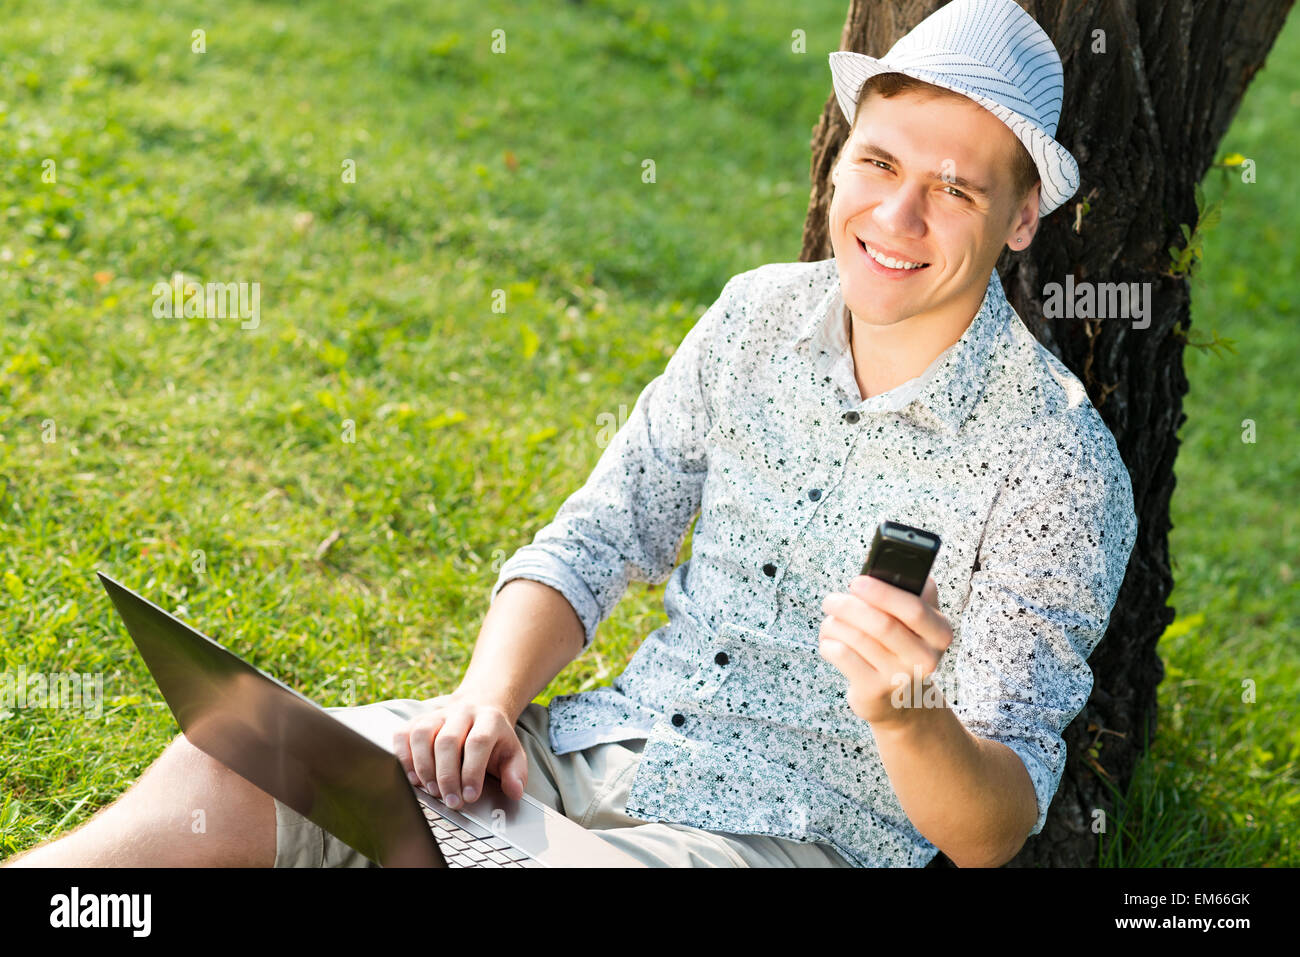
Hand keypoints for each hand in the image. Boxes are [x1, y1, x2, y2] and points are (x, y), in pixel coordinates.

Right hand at [392, 691, 527, 808]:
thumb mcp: (513, 753)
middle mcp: (461, 712)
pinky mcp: (418, 720)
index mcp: (489, 719)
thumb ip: (516, 773)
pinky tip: (413, 778)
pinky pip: (403, 735)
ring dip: (424, 767)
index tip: (470, 796)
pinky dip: (404, 758)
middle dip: (447, 776)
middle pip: (448, 740)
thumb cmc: (495, 739)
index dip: (472, 771)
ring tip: (433, 791)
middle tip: (451, 801)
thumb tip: (514, 791)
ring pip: (422, 735)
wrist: (480, 709)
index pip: (478, 742)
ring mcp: (437, 714)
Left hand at [818, 574, 952, 727]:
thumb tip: (879, 565)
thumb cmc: (901, 645)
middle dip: (849, 606)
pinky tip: (830, 641)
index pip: (914, 609)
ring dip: (835, 624)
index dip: (882, 593)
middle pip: (881, 625)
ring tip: (830, 620)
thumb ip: (907, 591)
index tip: (857, 581)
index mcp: (940, 633)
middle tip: (830, 600)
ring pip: (857, 638)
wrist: (900, 699)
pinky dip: (828, 643)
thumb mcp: (915, 620)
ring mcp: (900, 678)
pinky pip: (842, 656)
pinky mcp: (874, 691)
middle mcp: (926, 659)